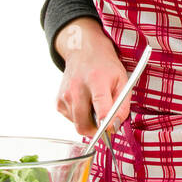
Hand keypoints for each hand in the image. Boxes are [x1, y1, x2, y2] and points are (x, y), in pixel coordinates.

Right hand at [54, 19, 132, 139]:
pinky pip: (71, 120)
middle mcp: (76, 88)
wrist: (84, 52)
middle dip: (97, 129)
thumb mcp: (123, 82)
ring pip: (78, 125)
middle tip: (106, 122)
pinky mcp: (58, 102)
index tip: (110, 129)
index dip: (106, 123)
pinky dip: (80, 117)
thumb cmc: (105, 67)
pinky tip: (85, 102)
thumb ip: (122, 106)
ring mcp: (65, 95)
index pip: (100, 107)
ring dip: (89, 121)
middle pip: (84, 124)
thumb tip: (115, 127)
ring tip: (94, 104)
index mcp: (96, 80)